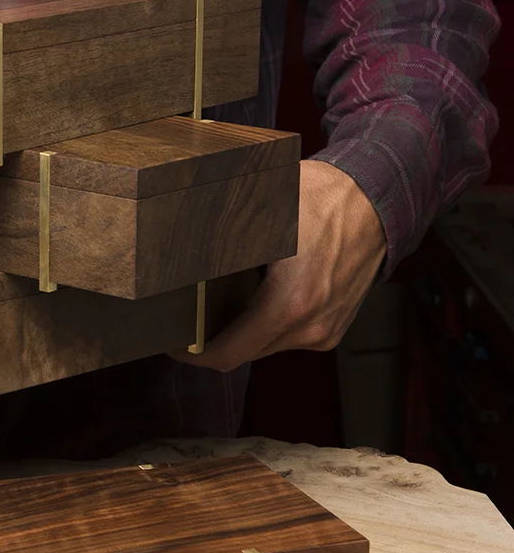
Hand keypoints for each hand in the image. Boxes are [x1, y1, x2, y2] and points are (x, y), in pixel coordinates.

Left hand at [177, 160, 386, 371]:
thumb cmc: (321, 198)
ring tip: (225, 303)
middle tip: (191, 319)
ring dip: (244, 331)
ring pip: (267, 345)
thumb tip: (179, 255)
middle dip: (216, 340)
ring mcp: (326, 331)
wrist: (378, 197)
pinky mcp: (335, 327)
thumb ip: (222, 243)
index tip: (174, 344)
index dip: (193, 354)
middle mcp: (310, 327)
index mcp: (289, 305)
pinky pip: (289, 337)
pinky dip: (270, 325)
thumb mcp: (262, 212)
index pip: (227, 354)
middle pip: (245, 352)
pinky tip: (261, 297)